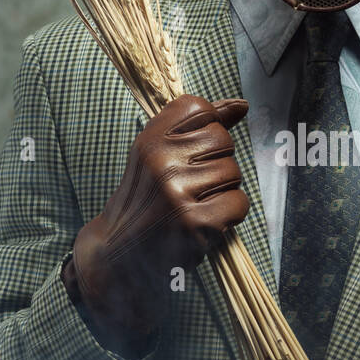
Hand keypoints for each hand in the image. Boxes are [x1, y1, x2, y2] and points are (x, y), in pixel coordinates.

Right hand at [64, 95, 249, 354]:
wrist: (118, 254)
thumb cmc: (145, 201)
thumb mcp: (158, 156)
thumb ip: (198, 127)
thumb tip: (242, 105)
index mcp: (149, 140)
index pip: (198, 107)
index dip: (207, 127)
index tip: (193, 151)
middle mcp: (161, 162)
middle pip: (222, 140)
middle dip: (218, 162)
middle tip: (194, 186)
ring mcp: (177, 192)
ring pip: (233, 172)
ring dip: (224, 191)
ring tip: (197, 205)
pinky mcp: (195, 222)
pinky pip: (238, 203)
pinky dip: (230, 215)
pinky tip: (206, 222)